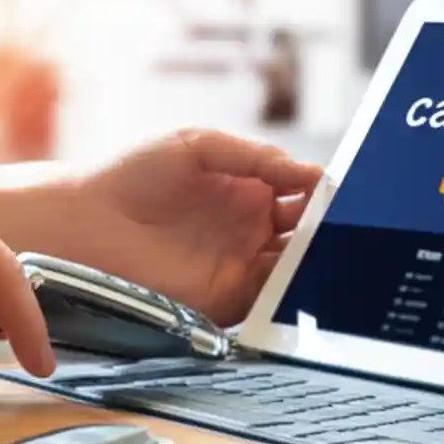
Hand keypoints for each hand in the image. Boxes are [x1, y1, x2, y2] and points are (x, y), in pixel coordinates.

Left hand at [0, 129, 322, 325]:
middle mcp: (248, 227)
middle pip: (309, 230)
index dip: (328, 191)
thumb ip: (253, 156)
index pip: (304, 191)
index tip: (354, 190)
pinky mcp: (225, 297)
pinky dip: (295, 290)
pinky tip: (311, 278)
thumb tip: (309, 171)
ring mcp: (239, 263)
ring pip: (297, 264)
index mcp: (247, 188)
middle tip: (362, 225)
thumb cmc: (129, 174)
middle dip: (335, 227)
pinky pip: (271, 296)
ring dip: (321, 259)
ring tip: (346, 250)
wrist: (81, 221)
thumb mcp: (196, 145)